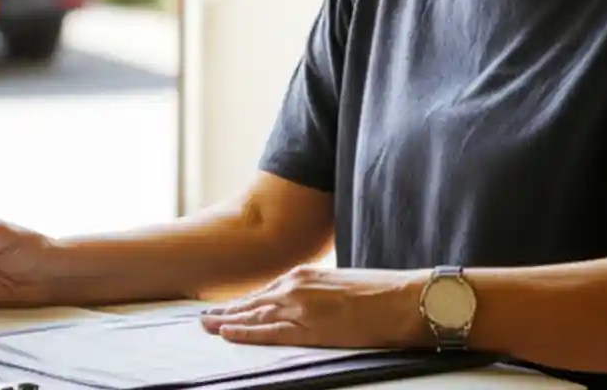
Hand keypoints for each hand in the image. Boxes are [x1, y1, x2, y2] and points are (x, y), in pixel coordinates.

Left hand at [198, 265, 429, 347]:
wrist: (404, 299)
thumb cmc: (380, 293)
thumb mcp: (339, 283)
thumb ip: (317, 292)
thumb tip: (307, 304)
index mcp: (304, 274)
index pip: (265, 291)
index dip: (243, 302)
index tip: (225, 308)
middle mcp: (296, 286)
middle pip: (252, 302)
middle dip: (226, 311)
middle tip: (202, 318)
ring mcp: (300, 306)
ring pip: (253, 316)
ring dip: (226, 321)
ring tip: (205, 326)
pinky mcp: (309, 327)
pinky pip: (268, 332)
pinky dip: (244, 332)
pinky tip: (226, 332)